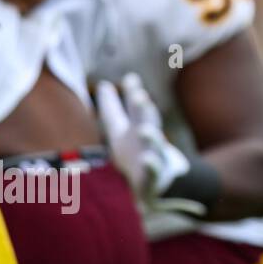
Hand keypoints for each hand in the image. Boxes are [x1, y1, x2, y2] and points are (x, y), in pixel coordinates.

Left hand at [96, 73, 206, 216]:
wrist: (159, 185)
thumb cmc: (135, 154)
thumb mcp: (122, 131)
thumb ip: (113, 108)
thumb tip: (104, 84)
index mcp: (137, 127)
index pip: (134, 108)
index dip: (133, 94)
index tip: (130, 79)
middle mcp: (148, 140)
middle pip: (147, 121)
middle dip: (143, 110)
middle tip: (140, 97)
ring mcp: (153, 156)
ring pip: (154, 146)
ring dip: (150, 138)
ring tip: (144, 131)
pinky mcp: (153, 176)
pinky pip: (153, 171)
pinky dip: (152, 165)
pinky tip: (147, 159)